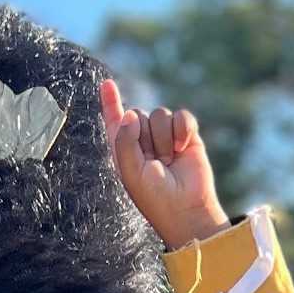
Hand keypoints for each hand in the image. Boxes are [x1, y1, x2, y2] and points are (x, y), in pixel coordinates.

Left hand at [100, 79, 229, 249]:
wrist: (186, 208)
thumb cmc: (154, 196)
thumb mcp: (130, 171)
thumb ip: (124, 140)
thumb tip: (130, 112)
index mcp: (124, 151)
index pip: (115, 122)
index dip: (110, 102)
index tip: (107, 84)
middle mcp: (143, 142)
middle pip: (138, 114)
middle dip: (144, 134)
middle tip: (153, 160)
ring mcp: (166, 138)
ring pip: (159, 114)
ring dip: (163, 137)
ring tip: (169, 160)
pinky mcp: (187, 136)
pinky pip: (182, 116)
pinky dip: (182, 129)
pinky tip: (182, 148)